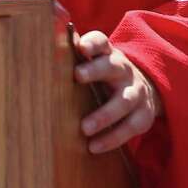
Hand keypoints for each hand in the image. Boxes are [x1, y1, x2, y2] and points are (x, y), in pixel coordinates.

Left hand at [74, 30, 162, 153]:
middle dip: (95, 70)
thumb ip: (72, 56)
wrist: (142, 88)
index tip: (81, 46)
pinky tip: (95, 146)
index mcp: (107, 53)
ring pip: (123, 102)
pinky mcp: (144, 115)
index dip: (91, 43)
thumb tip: (44, 46)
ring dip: (104, 115)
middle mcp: (123, 70)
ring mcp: (136, 92)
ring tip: (84, 128)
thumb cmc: (103, 74)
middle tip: (77, 75)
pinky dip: (113, 138)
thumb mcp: (92, 62)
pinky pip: (130, 128)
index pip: (100, 41)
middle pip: (112, 66)